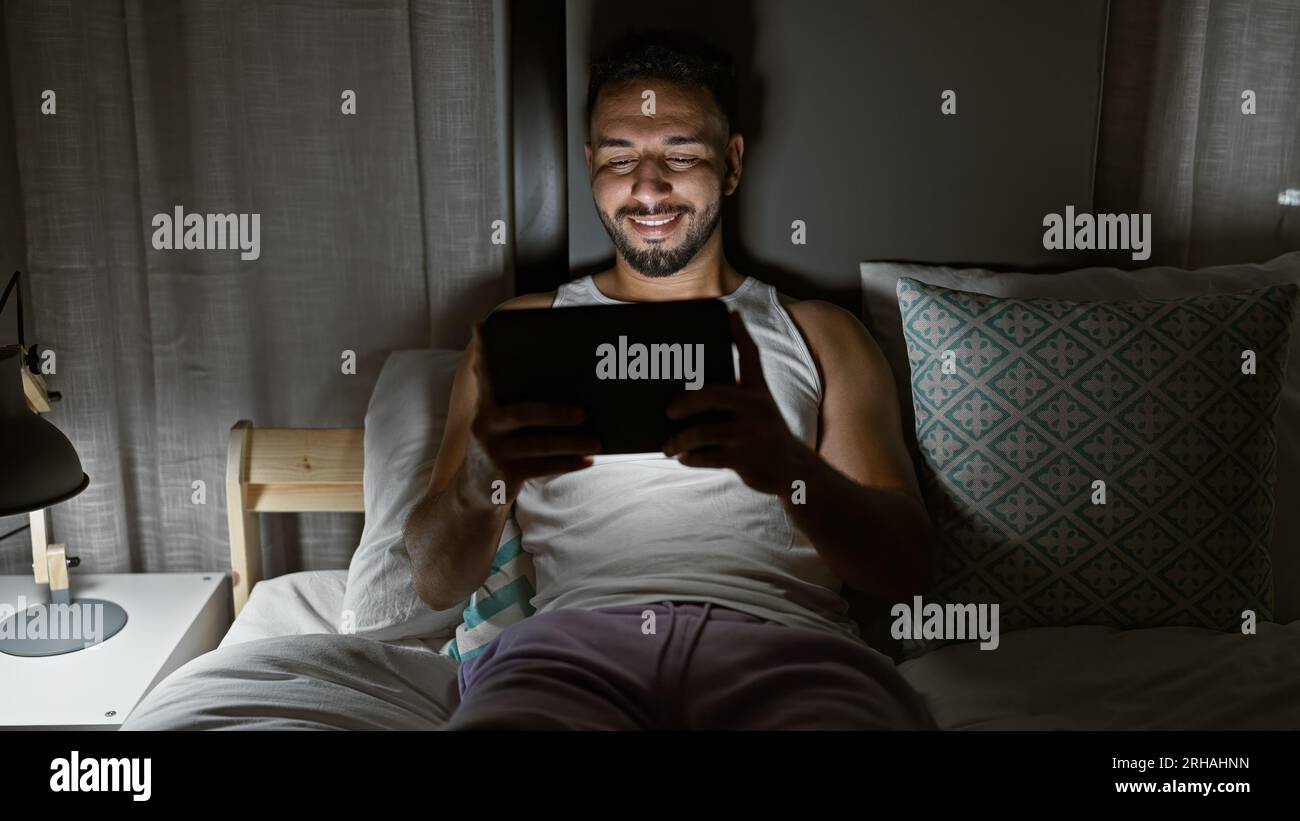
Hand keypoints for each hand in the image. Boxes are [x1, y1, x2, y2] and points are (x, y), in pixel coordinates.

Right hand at [465, 321, 599, 502]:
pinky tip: (587, 460)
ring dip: (571, 442)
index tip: (482, 325)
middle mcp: (484, 426)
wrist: (476, 490)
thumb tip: (542, 372)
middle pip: (523, 413)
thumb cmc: (500, 444)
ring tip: (596, 441)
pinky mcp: (505, 474)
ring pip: (539, 444)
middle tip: (584, 412)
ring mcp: (493, 451)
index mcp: (485, 407)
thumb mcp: (496, 420)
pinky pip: (543, 467)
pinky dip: (567, 463)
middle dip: (555, 412)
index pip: (484, 374)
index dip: (484, 351)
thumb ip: (505, 395)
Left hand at [662, 311, 810, 494]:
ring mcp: (750, 434)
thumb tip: (700, 379)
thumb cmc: (766, 434)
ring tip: (667, 447)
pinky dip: (691, 458)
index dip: (740, 333)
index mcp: (758, 391)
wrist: (793, 470)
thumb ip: (737, 392)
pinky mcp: (745, 458)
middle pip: (713, 395)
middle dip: (685, 401)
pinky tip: (683, 458)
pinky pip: (708, 457)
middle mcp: (756, 408)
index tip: (730, 314)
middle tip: (668, 411)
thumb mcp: (760, 407)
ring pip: (704, 432)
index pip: (751, 356)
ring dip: (680, 440)